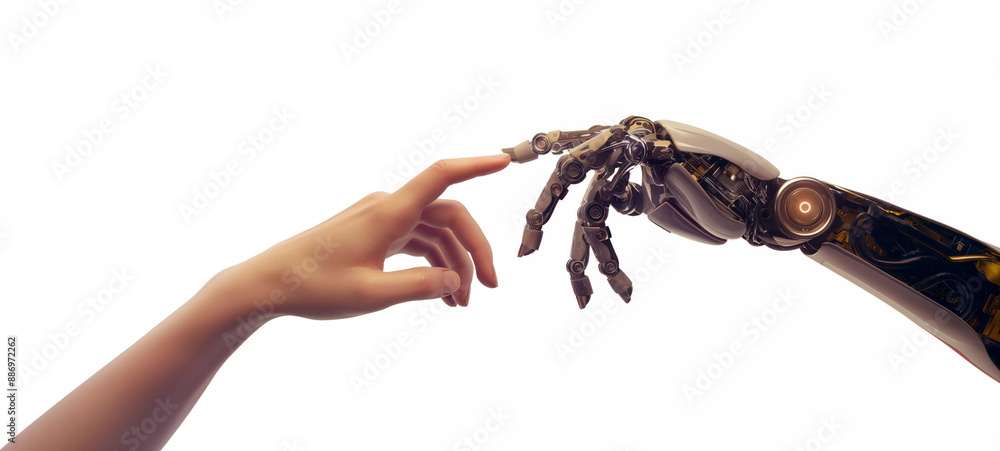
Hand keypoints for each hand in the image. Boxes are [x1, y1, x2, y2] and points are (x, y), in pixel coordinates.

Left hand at [228, 154, 510, 319]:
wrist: (269, 284)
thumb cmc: (313, 287)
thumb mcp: (370, 295)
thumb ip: (417, 288)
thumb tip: (454, 281)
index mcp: (388, 212)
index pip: (441, 176)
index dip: (476, 165)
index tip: (506, 161)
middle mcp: (388, 208)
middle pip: (449, 216)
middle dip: (474, 249)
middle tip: (488, 288)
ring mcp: (382, 219)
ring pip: (435, 233)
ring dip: (453, 265)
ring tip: (460, 304)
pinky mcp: (375, 233)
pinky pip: (417, 242)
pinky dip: (433, 264)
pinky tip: (442, 293)